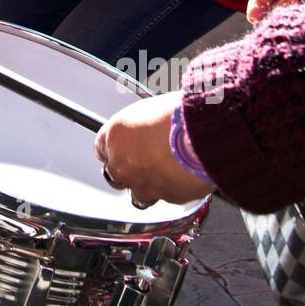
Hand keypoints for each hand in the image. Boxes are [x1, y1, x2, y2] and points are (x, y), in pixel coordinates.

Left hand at [94, 91, 213, 205]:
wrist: (202, 134)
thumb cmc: (180, 114)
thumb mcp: (153, 108)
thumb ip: (142, 123)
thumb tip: (148, 126)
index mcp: (116, 135)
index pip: (101, 148)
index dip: (115, 149)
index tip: (123, 149)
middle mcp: (123, 163)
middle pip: (114, 174)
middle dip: (128, 170)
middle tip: (147, 161)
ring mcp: (142, 184)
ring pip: (137, 194)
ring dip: (147, 186)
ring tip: (165, 174)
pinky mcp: (165, 198)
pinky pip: (165, 197)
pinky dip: (171, 190)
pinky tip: (182, 178)